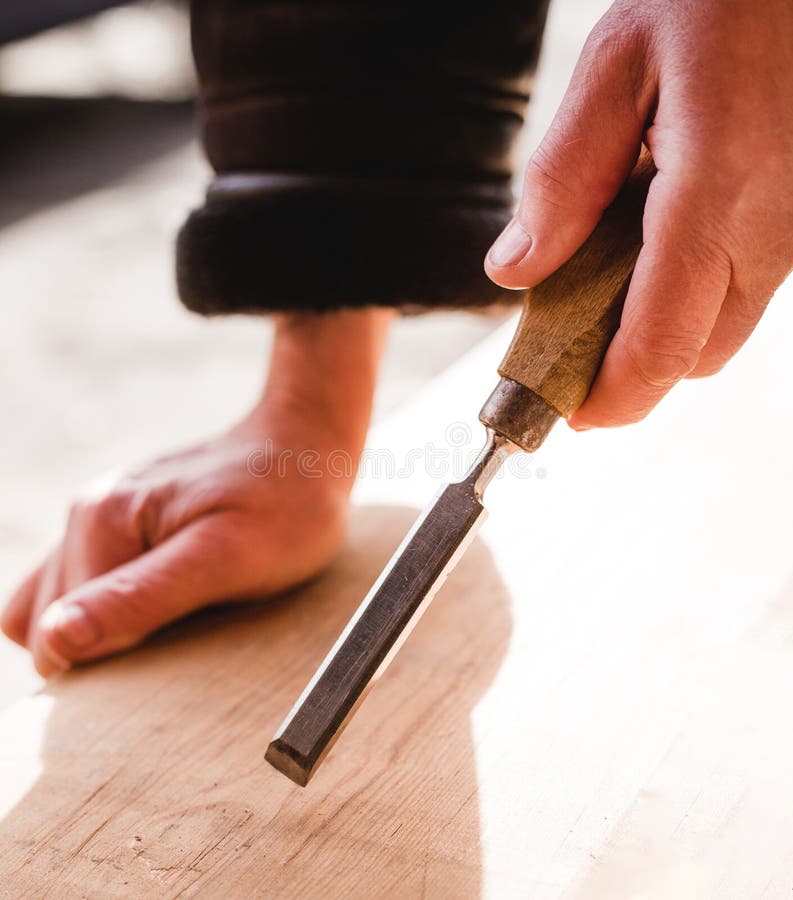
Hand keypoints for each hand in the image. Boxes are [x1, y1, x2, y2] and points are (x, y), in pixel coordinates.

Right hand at [1, 310, 391, 675]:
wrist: (306, 448)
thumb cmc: (285, 506)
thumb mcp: (225, 560)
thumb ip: (141, 598)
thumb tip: (56, 638)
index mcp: (101, 520)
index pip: (60, 636)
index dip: (118, 663)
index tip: (182, 640)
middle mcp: (84, 512)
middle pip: (49, 625)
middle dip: (109, 647)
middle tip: (187, 626)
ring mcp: (95, 516)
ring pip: (50, 611)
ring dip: (101, 632)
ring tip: (173, 615)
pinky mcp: (114, 526)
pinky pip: (73, 587)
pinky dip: (100, 612)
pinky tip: (153, 606)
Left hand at [486, 0, 792, 427]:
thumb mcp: (614, 67)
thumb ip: (562, 179)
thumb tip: (517, 271)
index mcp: (714, 192)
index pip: (662, 343)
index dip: (612, 398)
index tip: (569, 413)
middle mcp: (770, 225)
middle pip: (694, 356)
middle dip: (629, 373)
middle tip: (567, 349)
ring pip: (722, 330)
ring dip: (658, 336)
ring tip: (601, 292)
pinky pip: (742, 290)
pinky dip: (689, 299)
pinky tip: (650, 252)